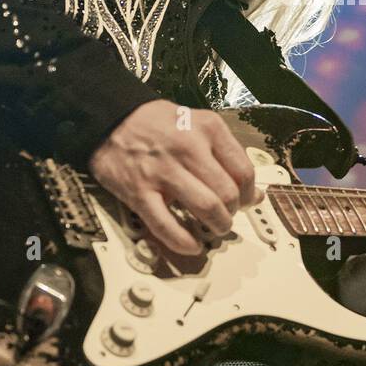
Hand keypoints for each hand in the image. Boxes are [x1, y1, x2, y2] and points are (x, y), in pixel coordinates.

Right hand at [87, 100, 257, 254]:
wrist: (111, 119)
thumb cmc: (158, 124)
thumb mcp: (198, 124)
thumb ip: (226, 155)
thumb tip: (254, 195)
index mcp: (208, 129)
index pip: (243, 171)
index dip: (248, 193)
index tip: (245, 201)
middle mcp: (188, 148)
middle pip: (228, 192)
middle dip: (233, 212)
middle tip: (227, 216)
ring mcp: (163, 171)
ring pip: (206, 208)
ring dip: (217, 226)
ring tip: (214, 228)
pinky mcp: (139, 192)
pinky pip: (166, 225)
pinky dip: (183, 242)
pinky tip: (192, 246)